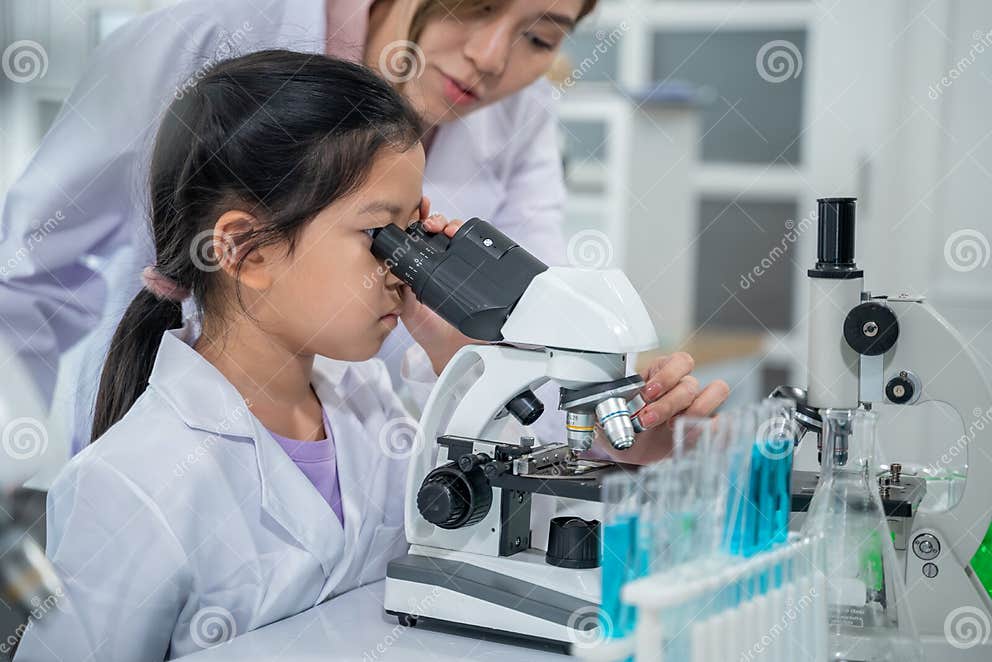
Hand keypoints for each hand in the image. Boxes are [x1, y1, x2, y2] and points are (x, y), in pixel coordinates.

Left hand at [398, 201, 481, 374]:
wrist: (454, 348)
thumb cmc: (428, 330)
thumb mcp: (407, 305)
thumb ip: (401, 286)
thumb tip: (394, 264)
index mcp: (418, 268)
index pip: (416, 237)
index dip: (415, 220)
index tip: (414, 209)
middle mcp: (438, 263)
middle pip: (436, 231)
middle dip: (432, 219)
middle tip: (429, 221)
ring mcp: (457, 266)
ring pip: (453, 234)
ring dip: (448, 224)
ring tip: (443, 227)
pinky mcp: (475, 270)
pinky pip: (473, 246)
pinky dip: (467, 234)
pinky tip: (458, 232)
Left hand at [590, 352, 729, 464]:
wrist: (626, 450)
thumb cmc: (620, 425)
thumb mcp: (608, 411)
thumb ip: (608, 405)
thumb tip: (606, 404)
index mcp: (661, 374)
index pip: (679, 361)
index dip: (666, 375)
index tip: (648, 393)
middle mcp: (682, 387)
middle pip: (690, 383)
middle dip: (667, 403)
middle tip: (646, 420)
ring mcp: (696, 407)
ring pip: (715, 393)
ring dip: (694, 412)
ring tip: (671, 428)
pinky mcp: (703, 429)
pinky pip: (722, 422)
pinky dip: (715, 428)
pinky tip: (692, 438)